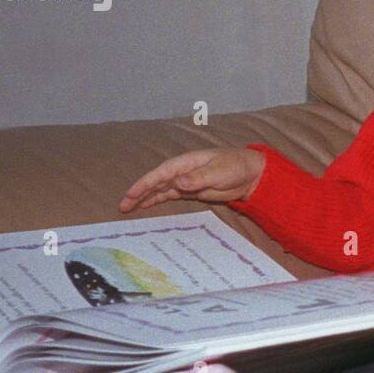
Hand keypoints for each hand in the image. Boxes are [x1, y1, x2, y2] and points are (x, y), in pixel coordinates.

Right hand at [118, 148, 266, 212]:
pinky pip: (169, 196)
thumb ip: (198, 178)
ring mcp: (185, 181)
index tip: (131, 194)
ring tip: (128, 209)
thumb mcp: (218, 172)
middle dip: (138, 193)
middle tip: (122, 206)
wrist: (250, 174)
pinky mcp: (190, 191)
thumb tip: (178, 182)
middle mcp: (181, 172)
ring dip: (144, 199)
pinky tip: (145, 206)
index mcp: (185, 163)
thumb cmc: (235, 166)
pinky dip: (157, 201)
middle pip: (155, 182)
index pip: (160, 173)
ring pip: (159, 190)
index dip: (144, 184)